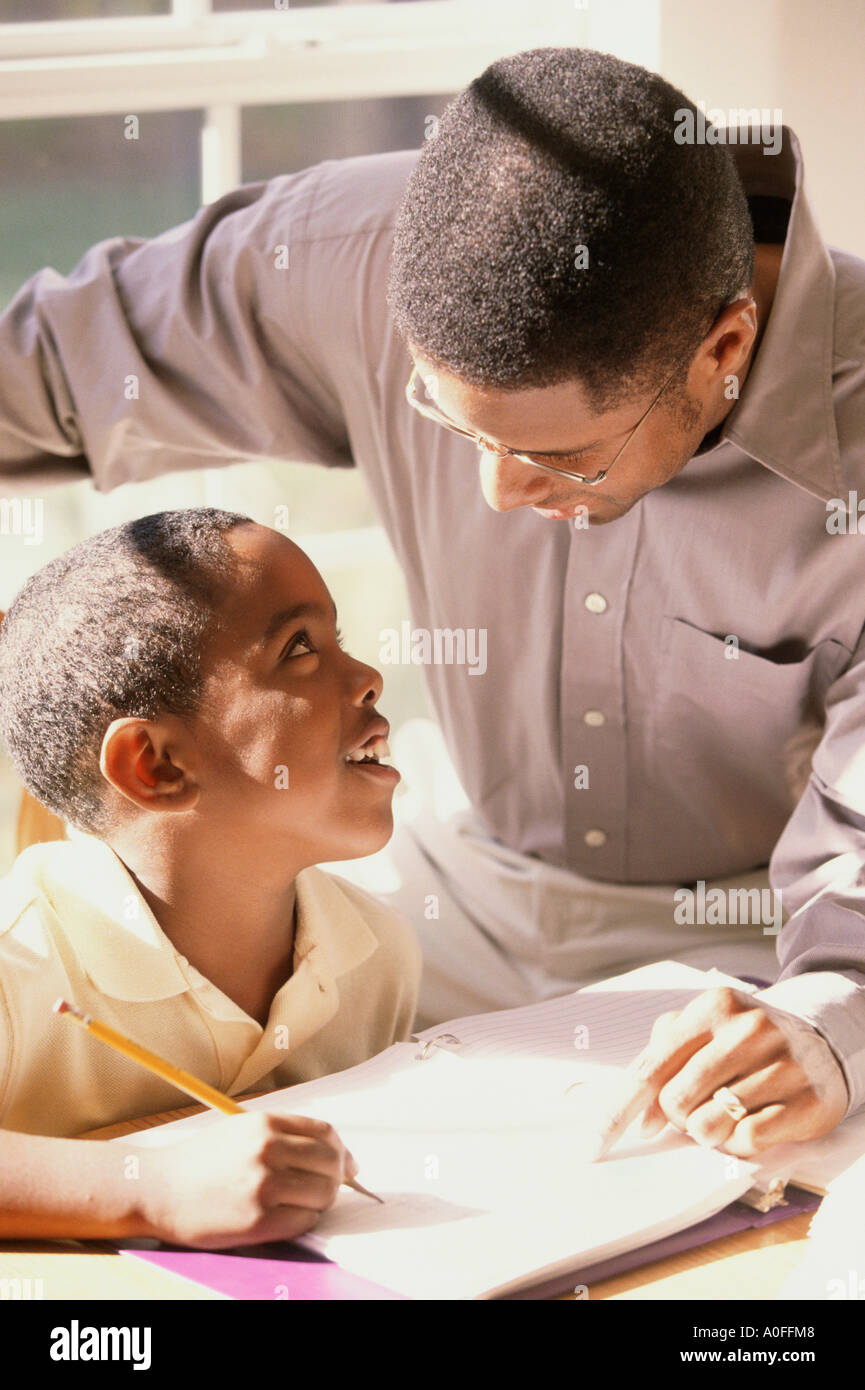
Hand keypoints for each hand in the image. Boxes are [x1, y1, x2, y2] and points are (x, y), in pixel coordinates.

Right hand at [139, 1111, 357, 1248]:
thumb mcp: (241, 1131)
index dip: (342, 1150)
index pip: (325, 1134)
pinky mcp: (259, 1221)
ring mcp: (264, 1187)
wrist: (159, 1191)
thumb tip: (334, 1153)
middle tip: (330, 1187)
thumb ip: (283, 1136)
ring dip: (321, 1200)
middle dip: (338, 1177)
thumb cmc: (202, 1162)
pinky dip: (303, 1220)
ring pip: (324, 1193)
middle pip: (331, 1162)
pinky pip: (305, 1221)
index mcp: (265, 1124)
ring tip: (302, 1202)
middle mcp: (267, 1151)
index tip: (348, 1164)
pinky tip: (286, 1217)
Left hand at [587, 987, 848, 1160]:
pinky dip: (740, 1142)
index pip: (650, 1069)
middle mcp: (748, 1029)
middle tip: (702, 1101)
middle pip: (675, 1101)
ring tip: (732, 1107)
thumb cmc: (744, 1042)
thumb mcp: (702, 1031)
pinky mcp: (806, 1101)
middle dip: (678, 1115)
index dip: (617, 1113)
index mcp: (713, 1006)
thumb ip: (662, 1062)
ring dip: (710, 1130)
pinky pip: (747, 1141)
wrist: (820, 1043)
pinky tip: (755, 1118)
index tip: (593, 1145)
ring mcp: (781, 1064)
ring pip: (708, 1126)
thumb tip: (642, 1119)